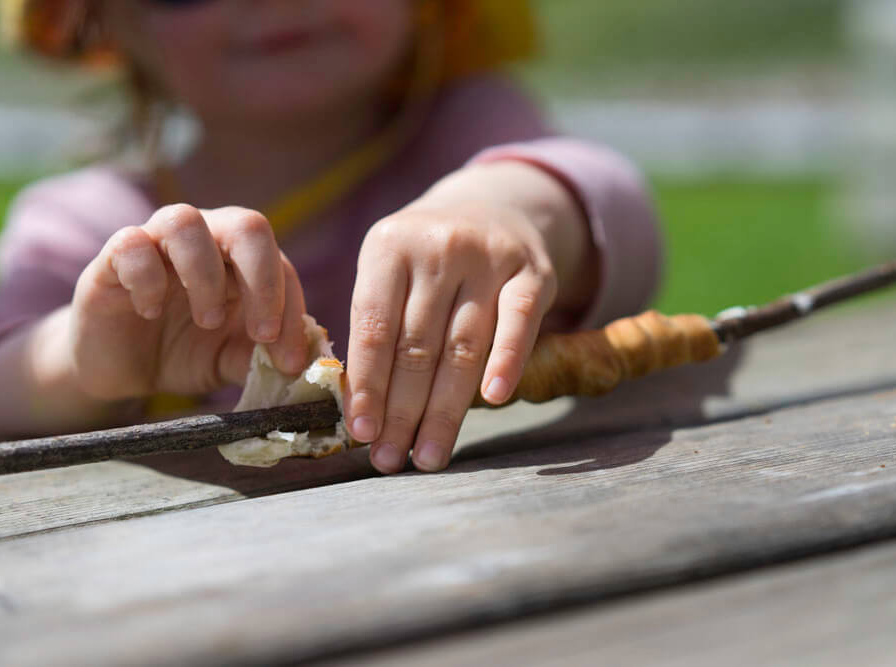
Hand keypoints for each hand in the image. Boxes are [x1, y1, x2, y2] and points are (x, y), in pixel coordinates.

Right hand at [70, 204, 308, 400]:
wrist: (122, 367)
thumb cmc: (187, 351)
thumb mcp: (232, 360)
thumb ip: (263, 356)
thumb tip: (307, 363)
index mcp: (243, 258)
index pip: (282, 266)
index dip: (291, 311)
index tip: (288, 360)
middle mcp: (206, 237)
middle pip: (247, 225)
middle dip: (263, 280)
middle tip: (261, 333)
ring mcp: (157, 241)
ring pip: (186, 221)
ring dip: (205, 275)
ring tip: (207, 321)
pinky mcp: (113, 256)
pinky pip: (131, 244)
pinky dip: (146, 278)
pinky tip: (149, 312)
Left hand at [345, 197, 561, 473]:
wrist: (490, 209)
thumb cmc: (427, 262)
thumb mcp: (390, 272)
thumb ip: (378, 328)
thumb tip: (362, 412)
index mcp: (388, 245)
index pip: (374, 328)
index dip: (367, 385)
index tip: (362, 433)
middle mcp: (438, 246)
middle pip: (417, 345)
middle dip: (402, 410)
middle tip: (392, 460)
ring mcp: (488, 256)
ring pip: (464, 345)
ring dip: (445, 408)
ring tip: (429, 454)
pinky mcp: (533, 270)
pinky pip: (520, 321)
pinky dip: (507, 361)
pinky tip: (493, 401)